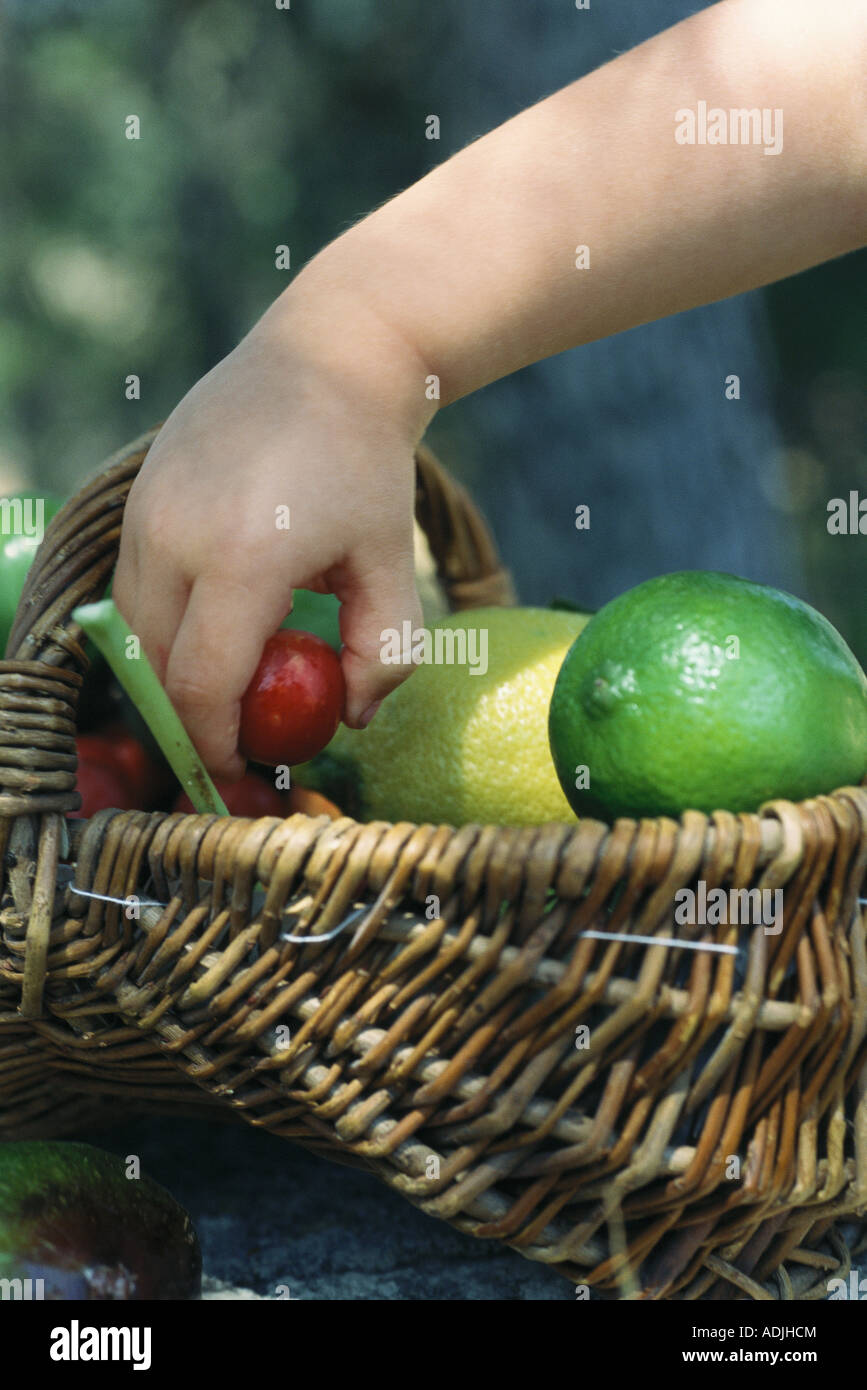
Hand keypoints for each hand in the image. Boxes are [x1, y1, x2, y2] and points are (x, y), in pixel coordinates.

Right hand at [113, 275, 434, 778]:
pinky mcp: (136, 498)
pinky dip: (165, 626)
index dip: (216, 745)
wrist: (328, 355)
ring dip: (175, 673)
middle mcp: (175, 535)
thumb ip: (385, 654)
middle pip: (157, 668)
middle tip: (240, 742)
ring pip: (136, 631)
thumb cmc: (369, 464)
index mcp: (242, 558)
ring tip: (232, 686)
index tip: (245, 771)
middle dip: (193, 720)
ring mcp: (145, 512)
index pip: (201, 686)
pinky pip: (133, 589)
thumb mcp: (393, 564)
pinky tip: (217, 626)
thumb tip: (349, 721)